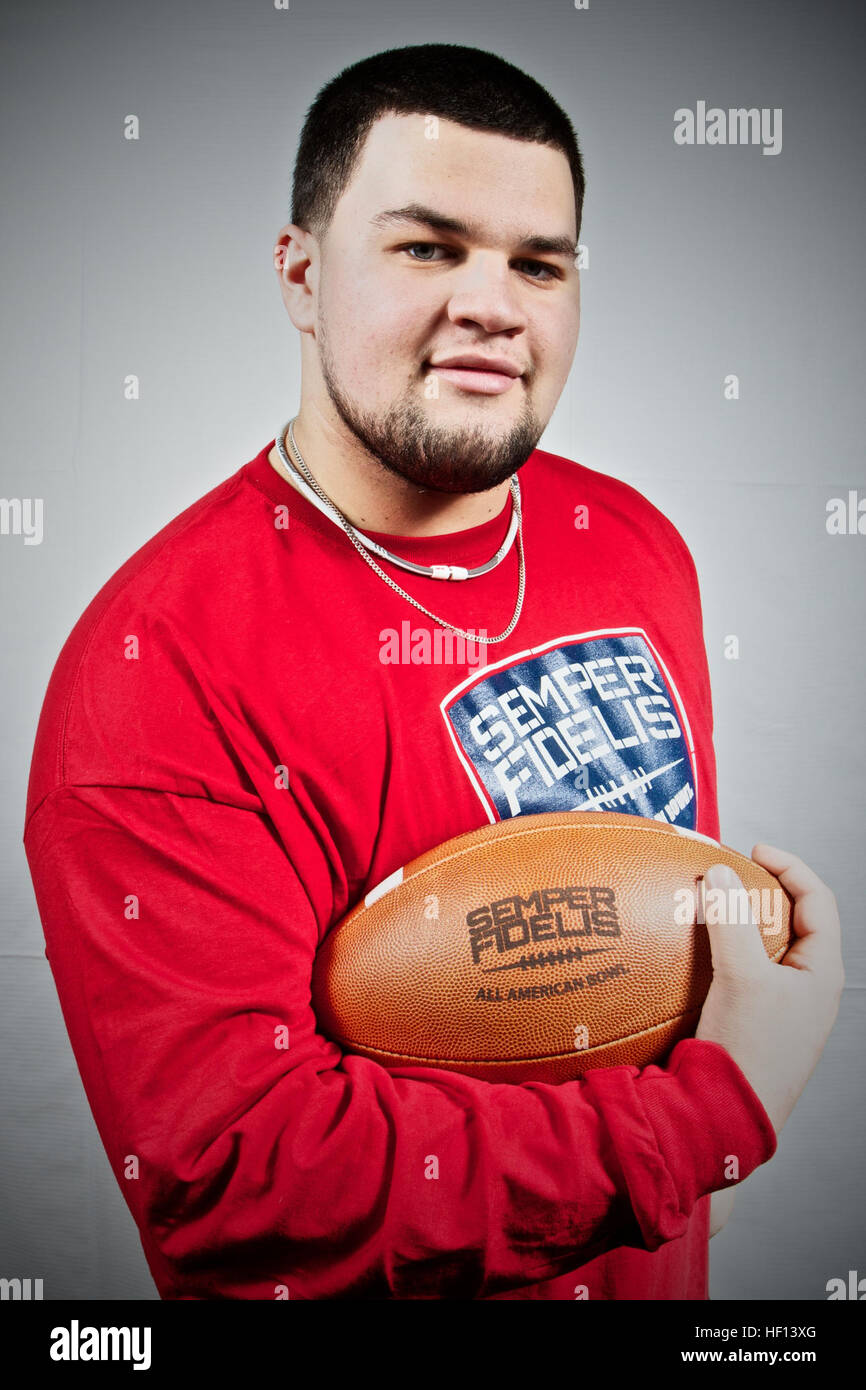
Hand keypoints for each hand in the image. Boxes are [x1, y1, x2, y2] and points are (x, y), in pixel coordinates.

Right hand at [695, 843, 843, 1137]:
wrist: (724, 1118)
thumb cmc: (748, 1051)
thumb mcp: (742, 977)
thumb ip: (731, 920)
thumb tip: (719, 872)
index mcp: (822, 974)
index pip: (820, 902)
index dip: (791, 868)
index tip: (754, 851)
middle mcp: (808, 989)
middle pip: (793, 922)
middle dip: (760, 892)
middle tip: (726, 876)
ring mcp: (781, 1008)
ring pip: (765, 948)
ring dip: (737, 922)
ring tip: (705, 907)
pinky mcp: (753, 1023)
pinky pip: (742, 973)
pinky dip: (720, 952)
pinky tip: (691, 951)